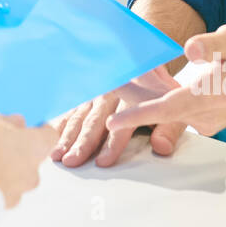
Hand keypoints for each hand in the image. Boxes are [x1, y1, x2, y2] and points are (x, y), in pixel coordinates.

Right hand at [0, 109, 57, 207]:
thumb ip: (5, 120)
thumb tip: (14, 123)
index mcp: (34, 145)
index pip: (50, 135)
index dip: (38, 130)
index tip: (25, 127)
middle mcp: (33, 169)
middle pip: (32, 156)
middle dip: (17, 150)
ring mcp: (21, 190)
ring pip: (18, 175)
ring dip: (6, 168)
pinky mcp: (6, 204)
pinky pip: (6, 190)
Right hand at [50, 85, 187, 167]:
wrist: (147, 64)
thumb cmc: (160, 95)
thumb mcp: (174, 111)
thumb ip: (169, 129)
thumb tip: (161, 148)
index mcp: (133, 99)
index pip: (122, 126)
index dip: (112, 145)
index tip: (103, 162)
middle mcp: (111, 96)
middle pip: (95, 123)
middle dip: (82, 144)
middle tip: (72, 161)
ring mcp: (95, 96)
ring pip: (79, 118)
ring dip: (67, 138)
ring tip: (57, 156)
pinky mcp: (86, 97)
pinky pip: (70, 110)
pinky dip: (60, 124)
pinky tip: (51, 138)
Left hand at [106, 24, 225, 136]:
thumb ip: (214, 44)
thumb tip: (190, 48)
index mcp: (211, 95)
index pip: (169, 108)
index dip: (140, 115)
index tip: (113, 122)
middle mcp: (204, 114)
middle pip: (159, 111)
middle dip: (127, 100)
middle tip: (98, 81)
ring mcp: (203, 120)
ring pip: (165, 113)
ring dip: (139, 100)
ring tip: (110, 79)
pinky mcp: (203, 120)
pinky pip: (175, 114)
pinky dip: (155, 103)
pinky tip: (136, 88)